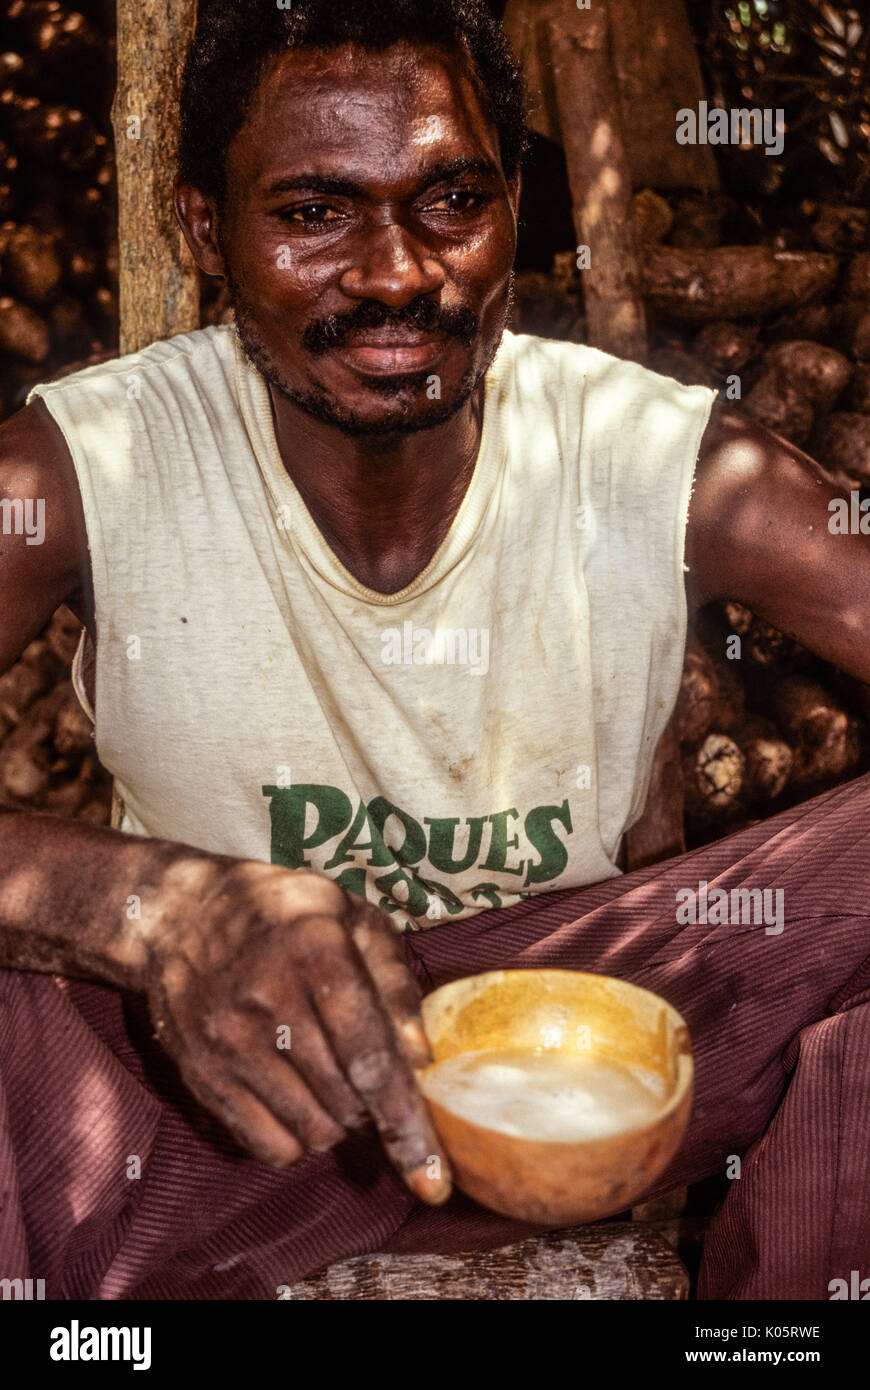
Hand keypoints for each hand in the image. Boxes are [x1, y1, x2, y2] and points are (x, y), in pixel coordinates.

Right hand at [140, 859, 451, 1203]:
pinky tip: (293, 1094)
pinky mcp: (202, 1074)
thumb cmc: (283, 914)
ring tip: (326, 1075)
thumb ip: (394, 982)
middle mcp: (269, 998)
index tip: (432, 1182)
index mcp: (316, 951)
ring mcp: (230, 1041)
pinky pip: (268, 1146)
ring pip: (313, 1131)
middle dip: (372, 1105)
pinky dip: (296, 1137)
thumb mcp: (351, 918)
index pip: (370, 1055)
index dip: (407, 1122)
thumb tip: (420, 1057)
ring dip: (336, 1121)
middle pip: (347, 1102)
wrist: (178, 914)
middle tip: (363, 1071)